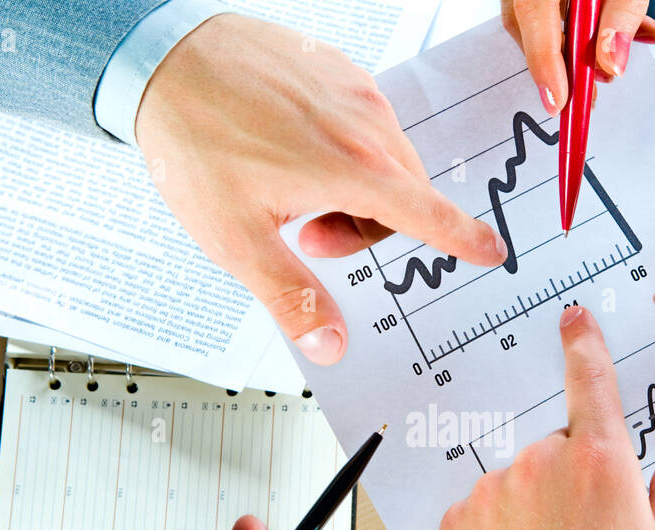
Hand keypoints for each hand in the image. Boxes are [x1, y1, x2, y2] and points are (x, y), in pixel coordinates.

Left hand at [135, 14, 506, 364]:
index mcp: (353, 168)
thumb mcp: (236, 238)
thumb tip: (330, 346)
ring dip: (354, 190)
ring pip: (386, 162)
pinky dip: (343, 151)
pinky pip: (365, 126)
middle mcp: (367, 124)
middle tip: (308, 236)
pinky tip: (291, 152)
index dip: (463, 240)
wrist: (164, 58)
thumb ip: (292, 298)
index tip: (491, 253)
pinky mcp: (339, 71)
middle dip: (367, 229)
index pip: (430, 214)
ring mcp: (355, 90)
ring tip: (292, 193)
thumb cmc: (194, 141)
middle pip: (405, 196)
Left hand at [436, 305, 654, 529]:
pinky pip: (487, 511)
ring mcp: (491, 494)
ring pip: (522, 482)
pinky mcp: (456, 524)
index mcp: (600, 465)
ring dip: (538, 509)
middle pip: (561, 449)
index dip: (584, 344)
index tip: (574, 319)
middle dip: (577, 481)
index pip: (591, 380)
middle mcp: (539, 466)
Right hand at [502, 1, 654, 112]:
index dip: (544, 62)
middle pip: (528, 19)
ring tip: (602, 63)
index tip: (558, 101)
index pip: (535, 13)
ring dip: (568, 44)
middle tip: (584, 94)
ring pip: (534, 13)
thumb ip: (623, 11)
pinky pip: (544, 2)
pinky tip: (604, 34)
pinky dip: (572, 23)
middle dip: (559, 61)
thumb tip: (612, 62)